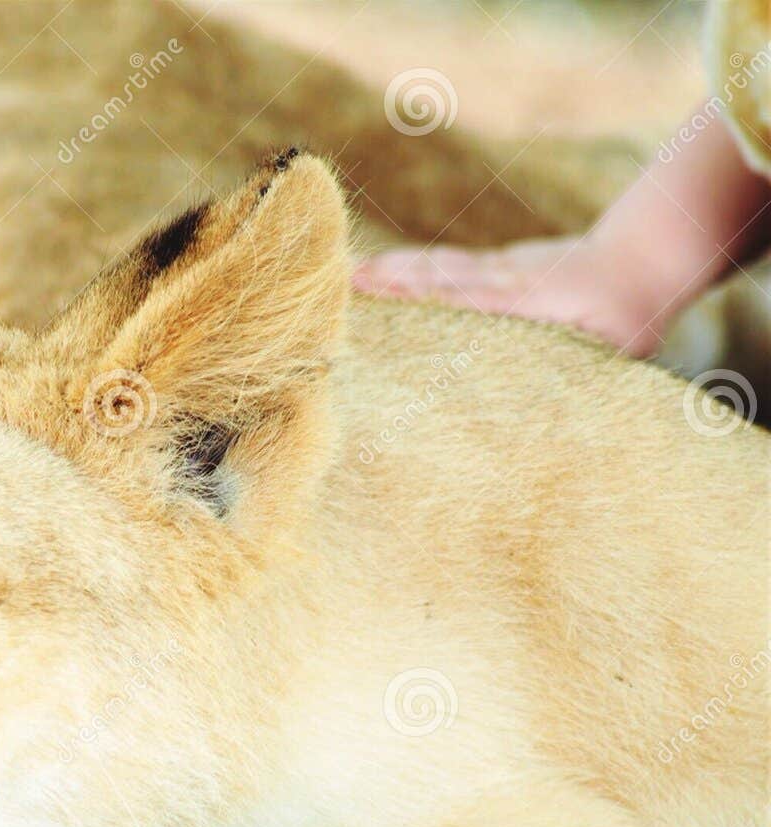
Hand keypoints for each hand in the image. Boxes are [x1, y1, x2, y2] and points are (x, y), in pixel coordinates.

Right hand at [353, 236, 668, 357]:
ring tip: (342, 279)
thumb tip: (536, 417)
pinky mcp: (495, 265)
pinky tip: (379, 273)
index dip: (416, 302)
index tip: (371, 308)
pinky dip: (407, 269)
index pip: (459, 298)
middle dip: (385, 284)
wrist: (647, 254)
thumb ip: (568, 374)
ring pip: (433, 267)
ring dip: (386, 273)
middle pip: (433, 278)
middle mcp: (501, 279)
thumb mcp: (608, 348)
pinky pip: (443, 266)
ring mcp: (496, 268)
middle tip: (334, 290)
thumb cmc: (627, 313)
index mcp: (524, 301)